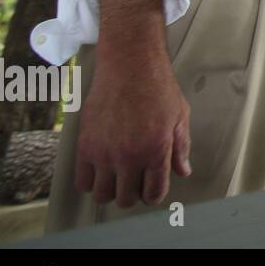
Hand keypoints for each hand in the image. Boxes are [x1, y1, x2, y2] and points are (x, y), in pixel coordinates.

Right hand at [74, 57, 191, 208]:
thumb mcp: (180, 117)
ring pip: (102, 195)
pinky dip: (90, 182)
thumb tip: (183, 171)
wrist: (129, 66)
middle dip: (132, 194)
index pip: (154, 192)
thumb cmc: (158, 88)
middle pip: (126, 199)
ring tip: (116, 176)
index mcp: (156, 151)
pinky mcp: (84, 146)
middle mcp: (129, 157)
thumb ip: (181, 147)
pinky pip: (81, 182)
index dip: (153, 195)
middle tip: (134, 181)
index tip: (151, 190)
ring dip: (110, 191)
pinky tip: (99, 170)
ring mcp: (104, 153)